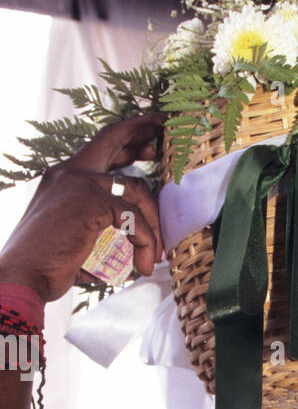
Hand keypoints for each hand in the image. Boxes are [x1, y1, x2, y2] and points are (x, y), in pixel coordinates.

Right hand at [0, 114, 163, 303]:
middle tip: (164, 137)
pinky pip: (134, 218)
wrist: (23, 277)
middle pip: (113, 139)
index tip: (148, 141)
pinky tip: (142, 266)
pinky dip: (146, 243)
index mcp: (62, 179)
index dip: (124, 140)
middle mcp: (68, 173)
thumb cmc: (47, 265)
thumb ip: (100, 228)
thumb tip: (134, 242)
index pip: (98, 150)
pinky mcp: (91, 201)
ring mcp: (79, 183)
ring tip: (157, 254)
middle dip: (141, 131)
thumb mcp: (75, 236)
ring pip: (135, 188)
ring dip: (153, 223)